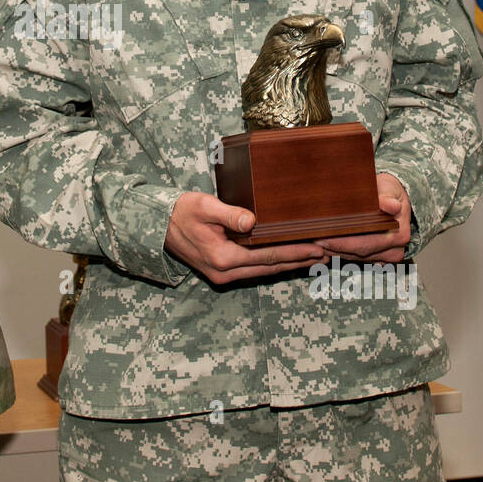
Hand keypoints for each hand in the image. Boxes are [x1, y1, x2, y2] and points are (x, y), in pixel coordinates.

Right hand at [164, 191, 325, 285]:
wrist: (157, 225)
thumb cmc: (180, 212)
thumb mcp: (203, 206)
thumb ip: (229, 214)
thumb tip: (252, 221)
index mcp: (222, 257)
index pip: (268, 255)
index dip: (294, 252)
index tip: (317, 249)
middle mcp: (224, 272)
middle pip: (270, 267)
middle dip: (298, 261)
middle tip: (325, 255)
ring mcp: (222, 275)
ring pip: (263, 271)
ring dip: (288, 263)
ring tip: (313, 258)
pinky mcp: (221, 272)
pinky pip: (254, 269)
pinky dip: (272, 263)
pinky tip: (286, 258)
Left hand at [315, 172, 411, 263]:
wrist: (395, 198)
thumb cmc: (389, 191)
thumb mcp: (388, 189)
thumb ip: (387, 198)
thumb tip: (391, 206)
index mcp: (399, 234)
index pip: (367, 243)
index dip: (344, 243)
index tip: (324, 239)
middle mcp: (395, 249)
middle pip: (360, 253)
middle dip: (335, 248)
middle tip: (313, 241)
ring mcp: (387, 255)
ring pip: (357, 257)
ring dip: (336, 251)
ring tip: (315, 243)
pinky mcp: (379, 257)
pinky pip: (357, 257)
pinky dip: (341, 252)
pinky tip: (326, 246)